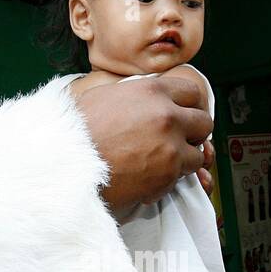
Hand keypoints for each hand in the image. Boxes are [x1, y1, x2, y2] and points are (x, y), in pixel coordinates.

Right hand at [76, 77, 212, 211]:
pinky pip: (181, 178)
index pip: (192, 93)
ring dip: (184, 159)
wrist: (66, 165)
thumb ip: (135, 94)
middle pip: (204, 123)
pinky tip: (147, 176)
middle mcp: (167, 116)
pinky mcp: (167, 176)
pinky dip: (169, 180)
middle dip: (193, 133)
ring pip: (198, 154)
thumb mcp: (105, 96)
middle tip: (177, 140)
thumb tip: (146, 98)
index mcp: (152, 91)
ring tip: (161, 162)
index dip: (188, 106)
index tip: (182, 115)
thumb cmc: (76, 131)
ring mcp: (171, 147)